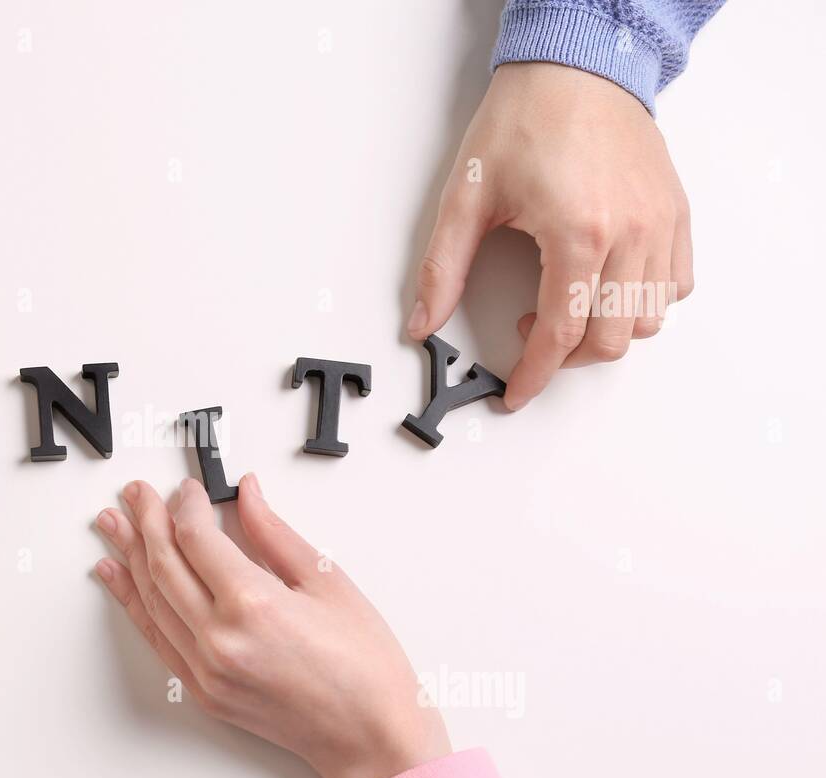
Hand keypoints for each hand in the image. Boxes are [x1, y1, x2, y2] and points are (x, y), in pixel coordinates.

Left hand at [93, 474, 449, 777]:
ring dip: (128, 557)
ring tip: (112, 525)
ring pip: (152, 600)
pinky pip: (157, 637)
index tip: (188, 489)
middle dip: (146, 521)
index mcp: (252, 604)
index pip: (196, 539)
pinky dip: (134, 603)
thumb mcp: (325, 582)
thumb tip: (247, 495)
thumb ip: (274, 534)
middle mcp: (219, 638)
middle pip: (164, 565)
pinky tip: (117, 578)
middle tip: (134, 493)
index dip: (186, 506)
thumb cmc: (363, 665)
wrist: (370, 737)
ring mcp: (206, 669)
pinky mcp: (203, 691)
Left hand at [410, 62, 694, 409]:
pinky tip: (604, 286)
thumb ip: (444, 269)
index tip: (515, 392)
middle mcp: (630, 233)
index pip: (562, 335)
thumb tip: (423, 322)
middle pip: (612, 339)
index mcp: (578, 232)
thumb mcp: (467, 197)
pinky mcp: (675, 212)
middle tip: (533, 341)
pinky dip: (643, 302)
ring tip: (564, 306)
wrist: (577, 64)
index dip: (534, 375)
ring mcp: (660, 223)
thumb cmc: (526, 118)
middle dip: (568, 360)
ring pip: (649, 318)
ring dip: (606, 332)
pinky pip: (675, 284)